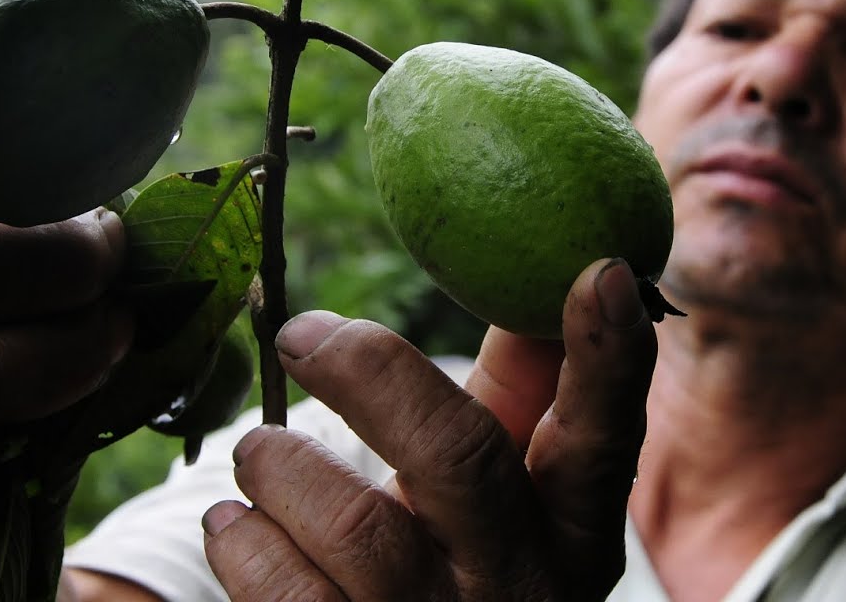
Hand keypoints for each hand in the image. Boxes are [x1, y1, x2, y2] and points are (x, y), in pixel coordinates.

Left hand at [203, 257, 654, 600]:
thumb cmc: (462, 562)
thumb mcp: (507, 493)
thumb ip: (520, 394)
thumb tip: (535, 274)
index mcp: (569, 532)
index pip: (604, 438)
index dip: (608, 359)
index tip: (600, 274)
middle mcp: (518, 586)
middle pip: (459, 454)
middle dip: (371, 372)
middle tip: (301, 334)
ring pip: (352, 523)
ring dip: (282, 464)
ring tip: (260, 453)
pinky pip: (282, 589)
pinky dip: (242, 539)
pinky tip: (237, 522)